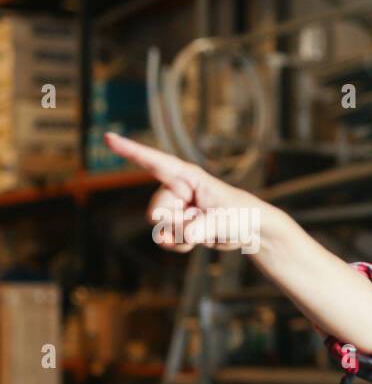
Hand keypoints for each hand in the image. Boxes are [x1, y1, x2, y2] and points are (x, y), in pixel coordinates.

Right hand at [104, 132, 285, 253]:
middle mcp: (176, 189)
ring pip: (160, 228)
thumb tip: (181, 238)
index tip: (108, 137)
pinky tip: (196, 241)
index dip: (131, 150)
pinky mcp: (176, 224)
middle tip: (202, 222)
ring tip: (203, 230)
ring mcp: (175, 207)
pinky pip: (165, 239)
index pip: (155, 162)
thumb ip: (201, 227)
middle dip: (175, 223)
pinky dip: (179, 245)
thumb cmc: (241, 214)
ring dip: (181, 236)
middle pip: (155, 210)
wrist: (250, 230)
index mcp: (187, 177)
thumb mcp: (224, 220)